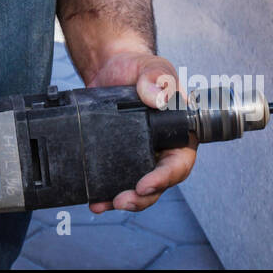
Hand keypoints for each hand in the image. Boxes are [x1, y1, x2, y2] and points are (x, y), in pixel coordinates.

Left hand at [86, 49, 196, 213]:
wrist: (111, 68)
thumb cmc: (140, 68)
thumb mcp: (153, 68)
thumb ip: (158, 78)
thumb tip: (158, 97)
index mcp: (179, 133)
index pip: (179, 163)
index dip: (165, 178)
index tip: (146, 183)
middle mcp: (162, 149)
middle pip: (158, 183)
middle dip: (142, 198)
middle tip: (122, 200)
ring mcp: (141, 155)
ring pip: (137, 188)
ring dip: (123, 200)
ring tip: (104, 204)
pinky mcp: (120, 157)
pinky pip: (116, 179)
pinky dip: (105, 191)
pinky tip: (93, 199)